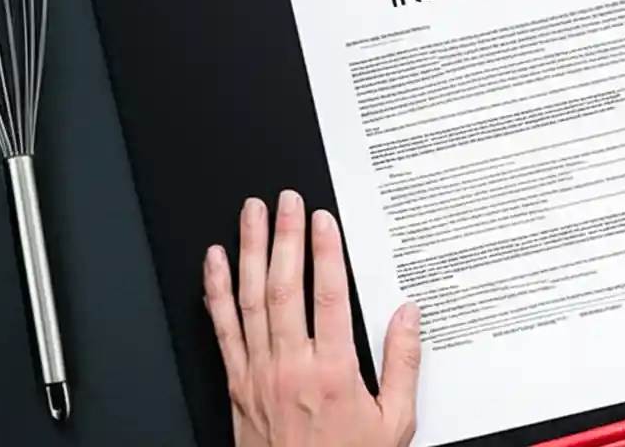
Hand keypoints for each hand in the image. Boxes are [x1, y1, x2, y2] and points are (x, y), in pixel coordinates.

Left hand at [203, 191, 420, 446]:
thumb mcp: (394, 422)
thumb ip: (403, 364)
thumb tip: (410, 316)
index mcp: (333, 372)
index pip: (327, 296)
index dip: (325, 252)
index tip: (323, 220)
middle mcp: (291, 367)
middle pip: (284, 287)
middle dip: (284, 237)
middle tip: (286, 201)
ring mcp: (258, 373)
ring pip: (250, 299)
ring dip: (249, 251)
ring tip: (251, 214)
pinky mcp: (237, 384)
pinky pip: (222, 329)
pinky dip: (216, 292)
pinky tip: (215, 263)